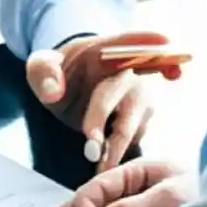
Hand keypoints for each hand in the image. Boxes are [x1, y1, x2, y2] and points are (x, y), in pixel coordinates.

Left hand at [27, 32, 182, 172]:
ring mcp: (140, 92)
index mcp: (105, 50)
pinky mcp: (143, 115)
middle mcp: (130, 69)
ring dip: (118, 144)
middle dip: (109, 120)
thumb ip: (42, 72)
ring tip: (99, 167)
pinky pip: (137, 134)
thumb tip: (54, 92)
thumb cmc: (58, 73)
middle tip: (92, 149)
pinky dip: (122, 150)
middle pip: (127, 93)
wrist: (70, 88)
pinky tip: (105, 163)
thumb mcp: (41, 67)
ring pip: (136, 119)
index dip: (148, 39)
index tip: (165, 41)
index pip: (129, 40)